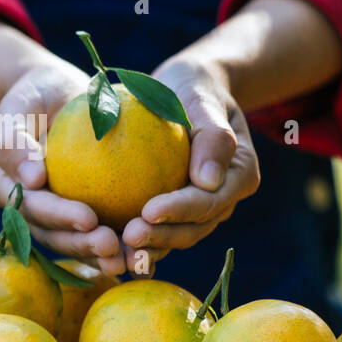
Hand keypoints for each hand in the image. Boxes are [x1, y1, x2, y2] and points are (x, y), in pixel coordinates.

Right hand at [0, 63, 128, 277]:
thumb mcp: (22, 103)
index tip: (89, 218)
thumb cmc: (37, 94)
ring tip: (124, 259)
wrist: (54, 99)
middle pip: (47, 233)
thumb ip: (16, 138)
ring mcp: (42, 217)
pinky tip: (136, 253)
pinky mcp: (65, 218)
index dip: (57, 216)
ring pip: (66, 243)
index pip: (28, 205)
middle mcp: (18, 207)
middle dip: (78, 245)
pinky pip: (85, 236)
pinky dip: (108, 246)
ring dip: (94, 255)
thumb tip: (32, 179)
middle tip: (112, 245)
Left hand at [120, 56, 259, 273]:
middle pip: (193, 229)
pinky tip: (103, 246)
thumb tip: (207, 181)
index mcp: (239, 176)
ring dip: (147, 249)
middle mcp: (222, 199)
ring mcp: (200, 210)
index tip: (147, 211)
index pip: (208, 201)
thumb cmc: (195, 87)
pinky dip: (133, 241)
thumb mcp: (204, 96)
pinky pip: (155, 230)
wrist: (186, 91)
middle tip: (127, 237)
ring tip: (115, 254)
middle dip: (162, 239)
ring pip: (174, 237)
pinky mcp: (176, 211)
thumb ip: (213, 134)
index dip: (179, 210)